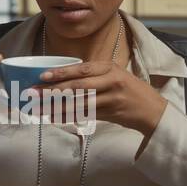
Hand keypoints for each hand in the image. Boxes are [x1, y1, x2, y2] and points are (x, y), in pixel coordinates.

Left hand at [36, 60, 167, 137]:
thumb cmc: (130, 90)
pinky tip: (54, 117)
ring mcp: (112, 98)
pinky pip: (85, 115)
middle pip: (78, 86)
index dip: (61, 72)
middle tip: (34, 93)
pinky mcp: (112, 113)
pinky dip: (68, 116)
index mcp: (109, 68)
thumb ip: (93, 76)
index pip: (82, 69)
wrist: (152, 109)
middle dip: (54, 90)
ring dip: (57, 106)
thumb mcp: (114, 75)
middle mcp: (111, 81)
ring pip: (79, 102)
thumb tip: (62, 79)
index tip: (42, 75)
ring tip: (39, 107)